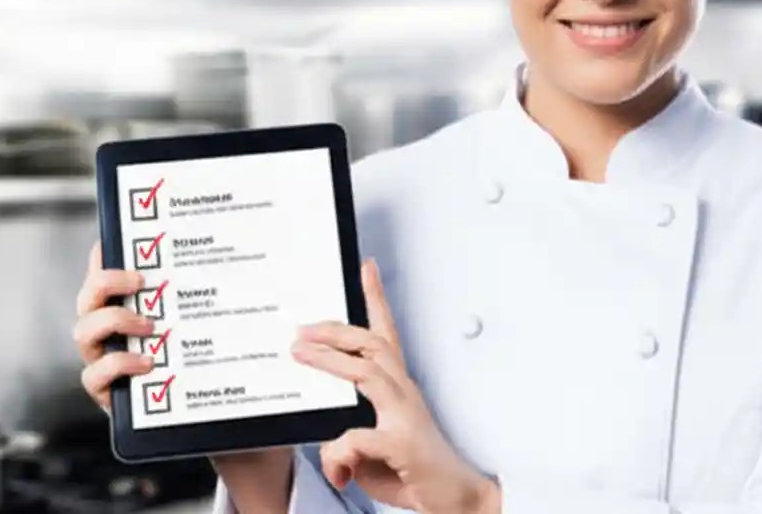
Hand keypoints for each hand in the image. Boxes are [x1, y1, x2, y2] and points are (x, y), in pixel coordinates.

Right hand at [75, 243, 292, 513]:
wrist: (219, 420)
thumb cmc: (211, 364)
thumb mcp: (212, 326)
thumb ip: (210, 296)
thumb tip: (237, 253)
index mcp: (128, 306)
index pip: (106, 272)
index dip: (104, 253)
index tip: (121, 236)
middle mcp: (110, 330)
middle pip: (88, 296)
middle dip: (106, 282)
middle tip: (141, 281)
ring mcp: (105, 359)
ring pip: (84, 332)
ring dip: (114, 322)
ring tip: (151, 326)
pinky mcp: (109, 392)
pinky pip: (95, 376)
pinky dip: (118, 365)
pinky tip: (147, 363)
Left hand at [293, 260, 500, 513]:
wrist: (459, 502)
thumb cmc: (418, 474)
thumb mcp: (373, 449)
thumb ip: (348, 435)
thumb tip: (326, 438)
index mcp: (400, 390)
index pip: (386, 335)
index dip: (377, 300)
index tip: (366, 270)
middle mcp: (405, 394)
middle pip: (370, 344)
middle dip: (334, 328)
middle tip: (304, 325)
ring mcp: (405, 415)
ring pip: (365, 371)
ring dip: (329, 359)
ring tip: (302, 353)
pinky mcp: (402, 442)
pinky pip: (358, 436)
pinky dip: (339, 450)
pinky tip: (338, 466)